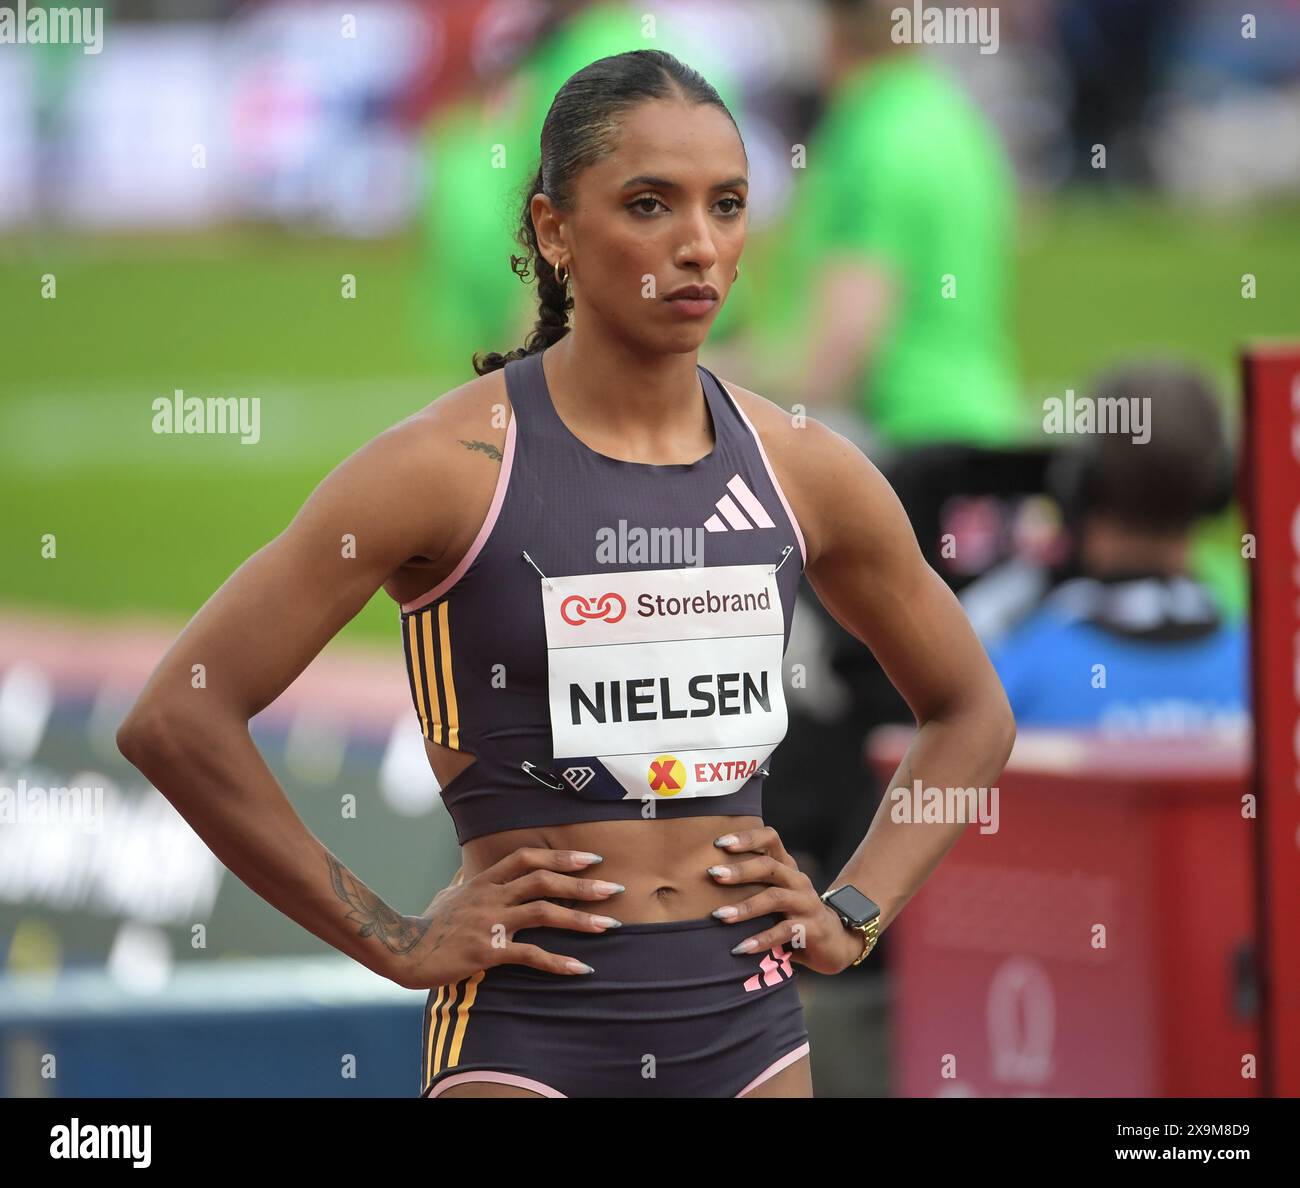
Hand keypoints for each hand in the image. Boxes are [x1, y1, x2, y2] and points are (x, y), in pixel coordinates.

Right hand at [384, 848, 625, 990]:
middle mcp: (491, 896)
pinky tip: (582, 968)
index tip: (589, 859)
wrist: (403, 951)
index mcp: (485, 880)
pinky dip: (559, 962)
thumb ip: (464, 881)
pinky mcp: (488, 951)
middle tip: (614, 888)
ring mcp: (490, 922)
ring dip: (580, 918)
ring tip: (610, 924)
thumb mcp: (447, 894)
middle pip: (543, 880)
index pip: (527, 857)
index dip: (560, 856)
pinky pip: (530, 954)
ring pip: (543, 912)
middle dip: (581, 883)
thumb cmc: (427, 924)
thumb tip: (467, 869)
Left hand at [707, 825, 868, 974]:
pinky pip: (784, 931)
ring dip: (745, 907)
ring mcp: (806, 903)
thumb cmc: (791, 914)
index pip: (770, 838)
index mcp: (786, 866)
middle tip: (713, 874)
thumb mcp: (773, 895)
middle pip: (769, 866)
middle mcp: (797, 880)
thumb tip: (699, 884)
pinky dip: (761, 939)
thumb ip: (750, 886)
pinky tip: (741, 948)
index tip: (719, 842)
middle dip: (740, 870)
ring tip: (719, 916)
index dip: (747, 837)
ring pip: (775, 897)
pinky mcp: (812, 928)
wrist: (835, 941)